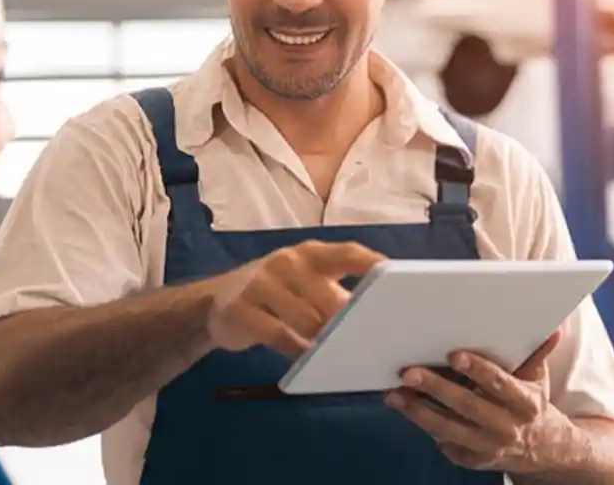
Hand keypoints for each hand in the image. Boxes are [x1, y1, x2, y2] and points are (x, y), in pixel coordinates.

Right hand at [201, 240, 384, 358]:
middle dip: (349, 323)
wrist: (213, 303)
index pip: (348, 253)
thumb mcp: (302, 282)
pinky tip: (305, 359)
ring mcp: (262, 284)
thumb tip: (376, 317)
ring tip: (334, 355)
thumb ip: (333, 291)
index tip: (400, 283)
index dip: (374, 267)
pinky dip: (297, 352)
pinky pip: (280, 337)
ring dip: (323, 342)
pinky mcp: (242, 310)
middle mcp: (287, 262)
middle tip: (366, 342)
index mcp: (309, 253)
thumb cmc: (273, 292)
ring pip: (307, 321)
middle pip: (330, 296)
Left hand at [387, 330, 572, 473]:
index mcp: (525, 403)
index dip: (478, 370)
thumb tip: (552, 329)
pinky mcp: (470, 459)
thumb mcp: (537, 379)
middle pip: (467, 407)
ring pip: (448, 428)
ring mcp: (487, 447)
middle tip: (409, 372)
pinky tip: (403, 407)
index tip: (454, 355)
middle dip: (436, 388)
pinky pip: (441, 441)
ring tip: (394, 394)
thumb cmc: (530, 404)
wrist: (541, 450)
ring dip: (417, 411)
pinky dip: (420, 423)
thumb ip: (537, 353)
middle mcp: (506, 428)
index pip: (500, 384)